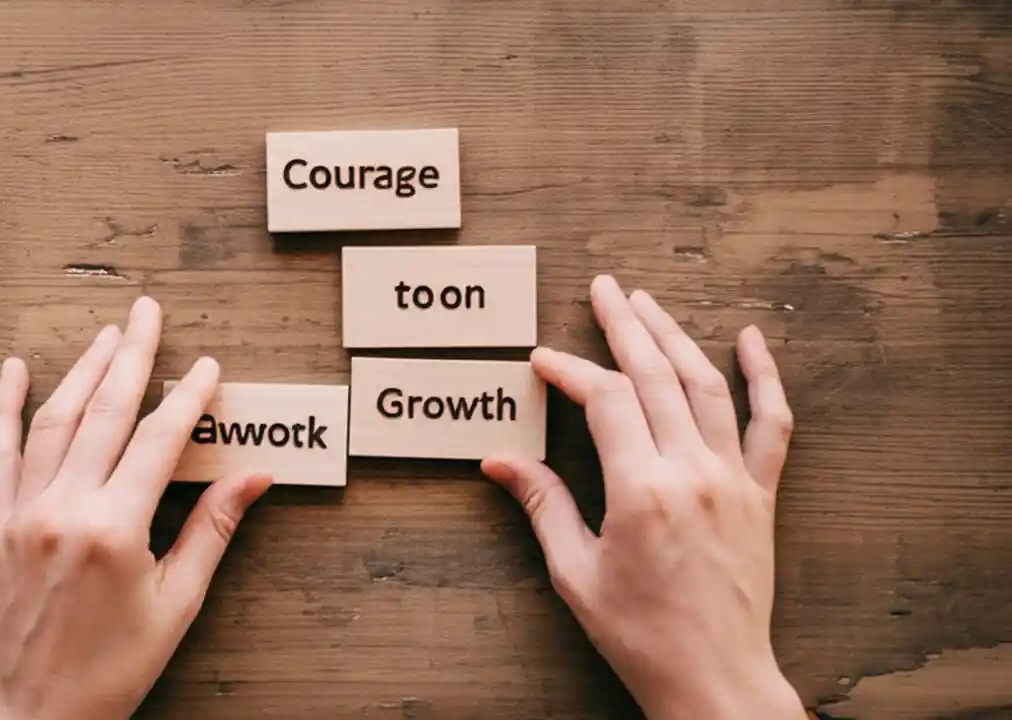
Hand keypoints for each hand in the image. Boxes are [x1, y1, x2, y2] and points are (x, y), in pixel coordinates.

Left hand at [0, 297, 271, 719]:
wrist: (38, 712)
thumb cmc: (114, 666)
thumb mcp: (178, 601)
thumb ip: (213, 528)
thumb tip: (255, 477)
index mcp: (115, 529)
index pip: (158, 440)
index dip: (187, 397)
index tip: (206, 366)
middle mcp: (64, 510)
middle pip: (104, 412)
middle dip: (131, 356)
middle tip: (147, 313)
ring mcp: (22, 514)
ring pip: (54, 422)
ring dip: (82, 371)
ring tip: (106, 334)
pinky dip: (6, 407)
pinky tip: (15, 370)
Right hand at [483, 276, 804, 719]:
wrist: (715, 678)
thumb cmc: (639, 634)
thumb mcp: (575, 572)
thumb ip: (542, 505)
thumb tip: (499, 460)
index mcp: (641, 490)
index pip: (605, 401)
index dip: (570, 371)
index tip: (543, 360)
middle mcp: (692, 472)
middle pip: (654, 376)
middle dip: (623, 326)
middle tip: (602, 288)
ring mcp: (733, 479)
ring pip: (705, 385)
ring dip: (674, 336)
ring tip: (647, 302)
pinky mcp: (760, 494)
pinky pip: (772, 424)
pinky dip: (764, 377)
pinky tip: (751, 340)